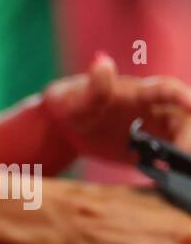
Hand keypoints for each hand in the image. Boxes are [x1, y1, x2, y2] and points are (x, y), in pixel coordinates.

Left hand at [42, 53, 190, 164]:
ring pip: (180, 138)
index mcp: (139, 93)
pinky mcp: (148, 150)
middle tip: (183, 156)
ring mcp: (153, 130)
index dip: (182, 96)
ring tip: (180, 172)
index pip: (167, 90)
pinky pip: (167, 158)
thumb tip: (101, 62)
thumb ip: (93, 86)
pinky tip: (167, 182)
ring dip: (184, 153)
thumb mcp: (78, 98)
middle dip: (188, 135)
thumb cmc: (72, 103)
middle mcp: (153, 110)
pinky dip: (171, 169)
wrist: (65, 127)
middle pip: (183, 119)